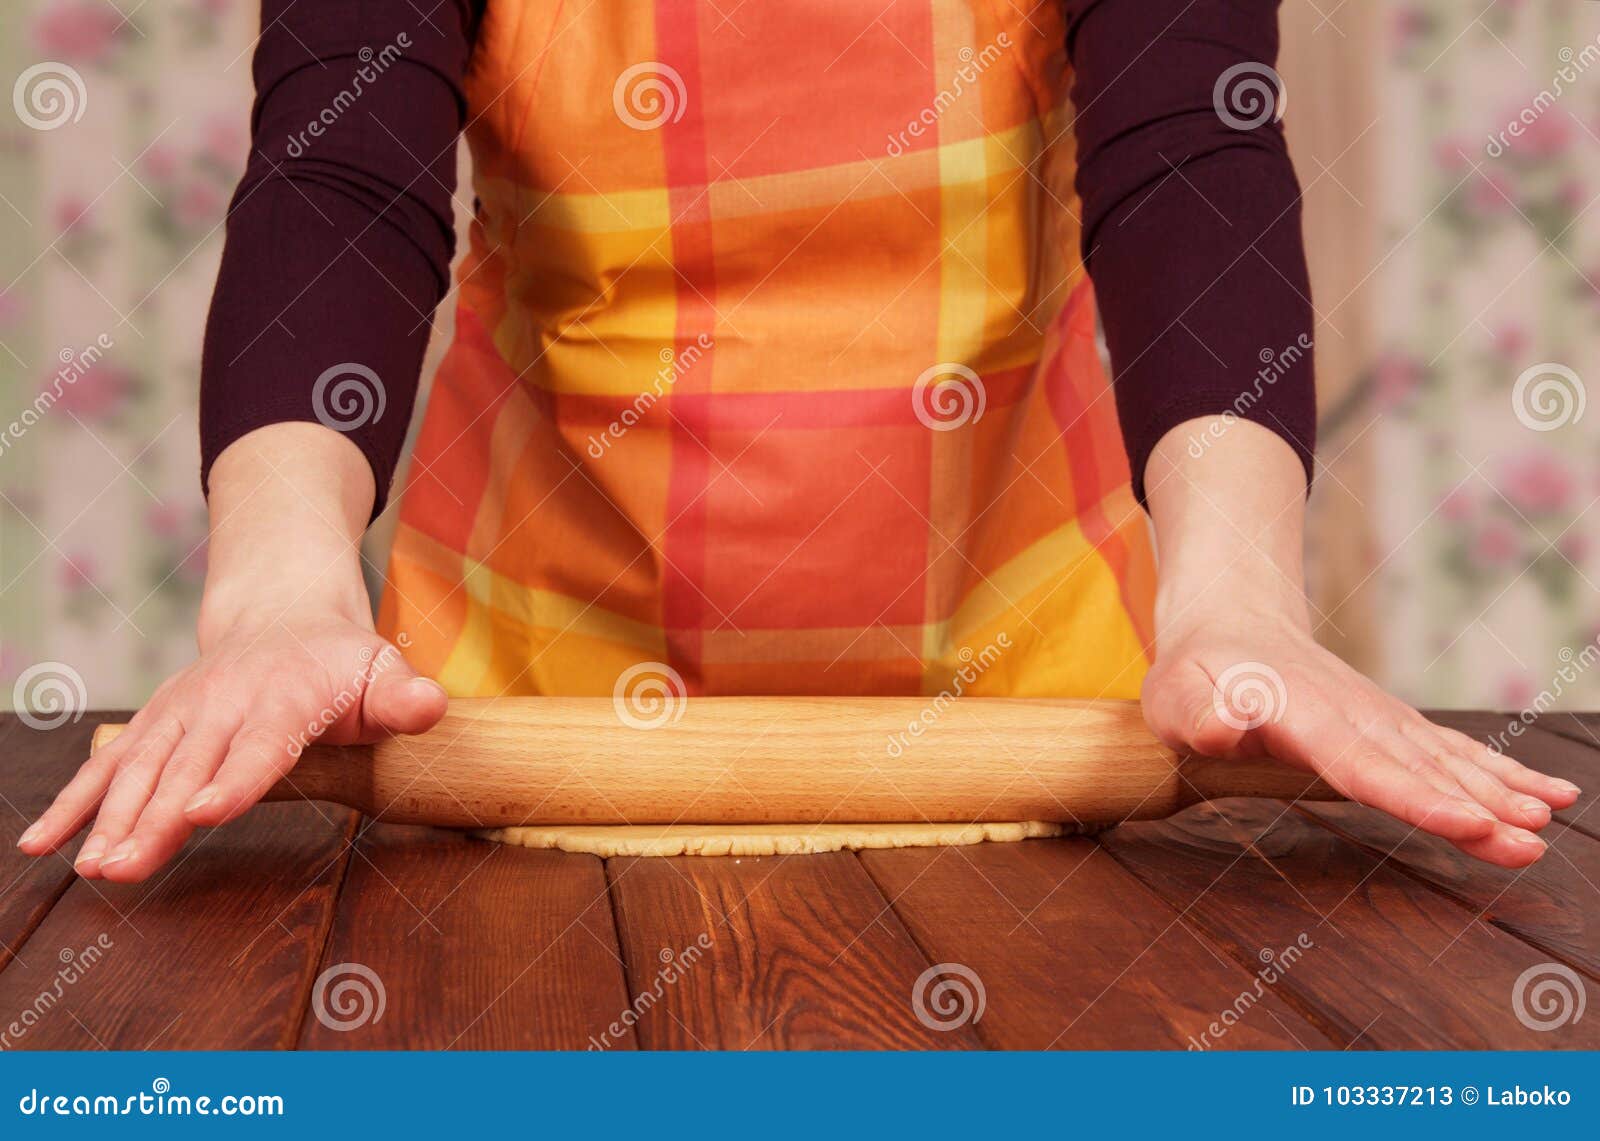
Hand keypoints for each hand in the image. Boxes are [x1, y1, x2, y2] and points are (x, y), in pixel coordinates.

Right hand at [16, 607, 447, 881]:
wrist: (284, 616)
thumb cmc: (343, 662)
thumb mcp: (384, 670)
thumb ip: (404, 696)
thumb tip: (429, 706)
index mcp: (285, 696)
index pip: (260, 744)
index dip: (232, 780)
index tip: (202, 813)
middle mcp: (224, 703)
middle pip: (187, 768)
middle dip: (152, 818)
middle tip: (126, 867)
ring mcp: (183, 713)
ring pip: (141, 770)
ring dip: (110, 818)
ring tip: (93, 868)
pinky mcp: (156, 725)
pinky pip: (110, 765)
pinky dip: (74, 802)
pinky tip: (42, 843)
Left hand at [1142, 603, 1579, 867]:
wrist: (1230, 623)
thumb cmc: (1196, 672)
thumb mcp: (1174, 694)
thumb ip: (1198, 714)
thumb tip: (1224, 725)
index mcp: (1299, 715)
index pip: (1361, 763)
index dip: (1414, 796)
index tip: (1465, 821)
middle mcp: (1352, 715)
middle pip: (1419, 767)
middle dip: (1477, 805)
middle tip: (1528, 842)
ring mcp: (1379, 718)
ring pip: (1446, 758)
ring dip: (1500, 791)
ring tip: (1549, 822)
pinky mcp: (1393, 725)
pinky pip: (1452, 751)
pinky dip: (1500, 771)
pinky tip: (1549, 796)